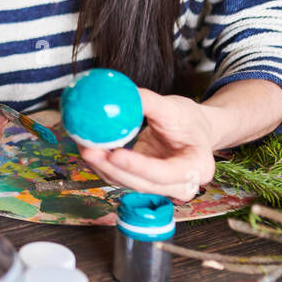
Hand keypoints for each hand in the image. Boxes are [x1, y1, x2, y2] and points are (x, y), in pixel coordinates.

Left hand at [77, 90, 215, 200]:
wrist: (193, 131)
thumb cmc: (188, 119)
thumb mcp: (173, 107)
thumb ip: (149, 102)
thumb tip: (121, 94)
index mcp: (198, 167)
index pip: (165, 173)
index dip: (138, 166)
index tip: (114, 153)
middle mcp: (181, 185)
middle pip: (142, 184)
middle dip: (112, 169)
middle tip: (89, 150)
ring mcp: (161, 188)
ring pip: (127, 183)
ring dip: (102, 167)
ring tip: (83, 146)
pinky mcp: (143, 183)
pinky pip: (120, 177)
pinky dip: (103, 165)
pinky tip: (88, 148)